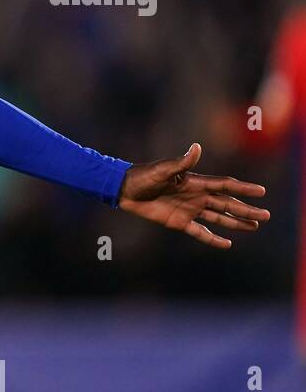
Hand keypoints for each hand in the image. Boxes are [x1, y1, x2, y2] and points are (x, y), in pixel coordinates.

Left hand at [118, 143, 269, 248]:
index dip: (243, 189)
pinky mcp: (179, 222)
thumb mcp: (163, 169)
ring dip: (236, 222)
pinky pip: (200, 232)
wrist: (125, 190)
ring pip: (219, 217)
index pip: (225, 186)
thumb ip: (182, 163)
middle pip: (227, 204)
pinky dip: (213, 238)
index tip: (262, 191)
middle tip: (266, 216)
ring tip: (254, 226)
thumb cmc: (144, 176)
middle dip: (246, 210)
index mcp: (196, 182)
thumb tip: (197, 148)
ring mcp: (190, 210)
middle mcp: (197, 196)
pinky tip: (227, 243)